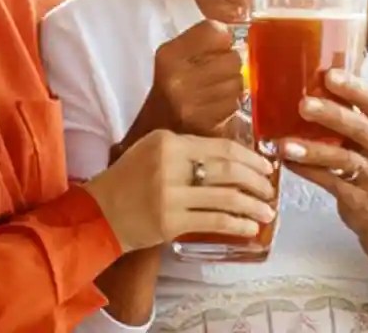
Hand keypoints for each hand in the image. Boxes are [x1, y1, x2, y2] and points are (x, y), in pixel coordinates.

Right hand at [84, 129, 276, 252]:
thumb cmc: (127, 181)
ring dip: (252, 204)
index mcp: (167, 141)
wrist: (97, 214)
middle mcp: (169, 164)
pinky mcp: (169, 222)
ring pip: (225, 197)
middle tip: (270, 189)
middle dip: (257, 180)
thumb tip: (231, 158)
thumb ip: (186, 150)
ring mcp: (169, 194)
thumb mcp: (151, 150)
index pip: (220, 146)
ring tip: (268, 210)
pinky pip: (214, 221)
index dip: (250, 157)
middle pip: (228, 169)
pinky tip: (249, 227)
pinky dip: (237, 224)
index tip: (266, 166)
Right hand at [143, 20, 244, 136]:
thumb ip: (200, 41)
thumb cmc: (166, 92)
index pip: (215, 31)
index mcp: (168, 56)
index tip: (216, 49)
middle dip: (230, 65)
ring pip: (238, 82)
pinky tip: (216, 108)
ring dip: (232, 86)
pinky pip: (234, 105)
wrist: (151, 134)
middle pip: (233, 57)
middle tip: (218, 74)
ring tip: (216, 92)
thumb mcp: (171, 59)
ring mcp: (192, 105)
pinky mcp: (205, 126)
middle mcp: (178, 78)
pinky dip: (230, 105)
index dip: (221, 39)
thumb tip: (231, 35)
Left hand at [277, 70, 367, 243]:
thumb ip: (349, 112)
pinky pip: (333, 184)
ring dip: (313, 151)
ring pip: (345, 159)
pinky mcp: (363, 201)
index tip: (329, 75)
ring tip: (284, 144)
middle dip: (331, 115)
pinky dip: (308, 173)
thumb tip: (307, 77)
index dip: (354, 88)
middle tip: (303, 105)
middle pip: (359, 128)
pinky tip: (287, 163)